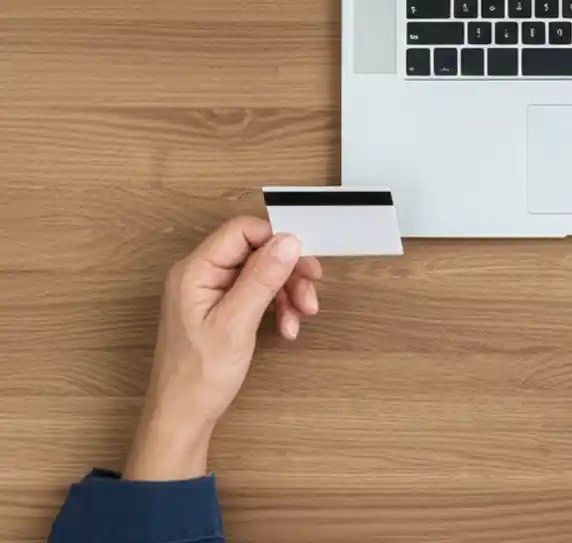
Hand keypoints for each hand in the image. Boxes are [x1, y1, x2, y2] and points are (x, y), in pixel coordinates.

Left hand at [124, 216, 321, 480]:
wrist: (184, 417)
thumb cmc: (200, 375)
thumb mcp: (236, 324)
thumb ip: (261, 279)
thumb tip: (289, 241)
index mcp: (195, 271)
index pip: (242, 231)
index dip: (277, 241)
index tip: (305, 264)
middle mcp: (201, 275)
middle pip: (256, 252)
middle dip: (288, 272)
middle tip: (311, 295)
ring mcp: (211, 292)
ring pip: (261, 274)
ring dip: (287, 292)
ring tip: (302, 318)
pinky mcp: (221, 309)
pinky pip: (257, 294)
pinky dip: (277, 307)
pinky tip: (288, 329)